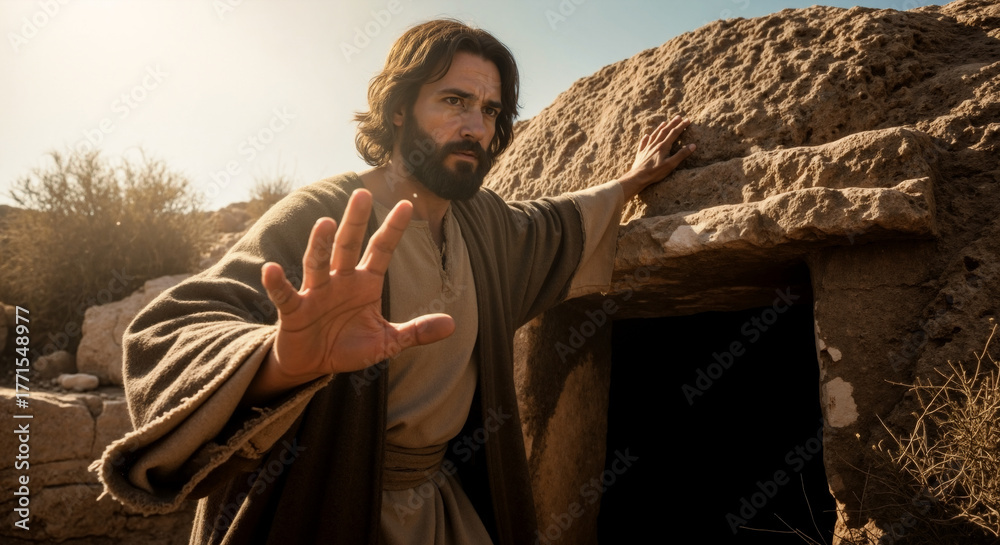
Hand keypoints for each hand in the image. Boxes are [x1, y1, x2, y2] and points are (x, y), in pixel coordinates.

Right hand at [243, 189, 455, 403]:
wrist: (313, 366)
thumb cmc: (348, 346)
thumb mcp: (387, 342)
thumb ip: (417, 332)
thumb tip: (453, 325)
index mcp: (365, 283)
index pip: (381, 250)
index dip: (393, 229)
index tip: (407, 204)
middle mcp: (340, 281)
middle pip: (348, 245)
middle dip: (355, 221)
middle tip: (362, 193)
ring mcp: (315, 292)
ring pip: (318, 264)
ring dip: (319, 245)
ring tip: (324, 223)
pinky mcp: (294, 311)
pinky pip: (285, 294)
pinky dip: (277, 283)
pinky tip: (272, 269)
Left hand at [617, 116, 695, 199]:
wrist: (637, 177)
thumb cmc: (655, 172)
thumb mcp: (671, 165)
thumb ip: (681, 155)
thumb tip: (693, 145)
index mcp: (663, 147)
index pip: (674, 133)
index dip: (681, 126)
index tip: (687, 120)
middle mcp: (654, 145)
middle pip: (664, 131)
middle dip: (672, 124)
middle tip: (678, 117)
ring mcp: (646, 148)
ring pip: (654, 135)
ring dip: (660, 128)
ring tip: (664, 123)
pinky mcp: (640, 153)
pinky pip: (643, 143)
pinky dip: (646, 138)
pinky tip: (646, 136)